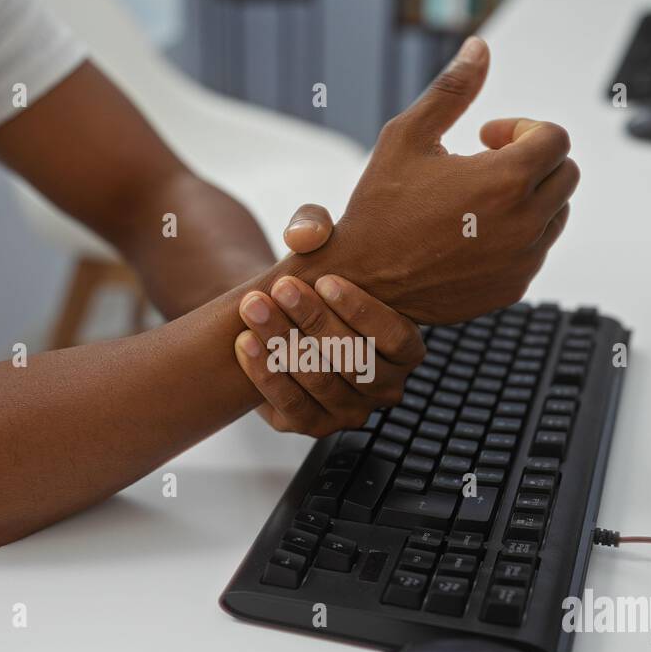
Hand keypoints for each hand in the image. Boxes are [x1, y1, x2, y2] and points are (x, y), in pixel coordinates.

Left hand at [237, 205, 425, 435]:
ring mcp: (352, 412)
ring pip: (323, 385)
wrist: (282, 317)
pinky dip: (267, 376)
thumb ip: (315, 225)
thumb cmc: (314, 279)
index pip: (395, 337)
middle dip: (314, 323)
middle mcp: (386, 387)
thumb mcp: (319, 244)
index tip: (326, 281)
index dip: (361, 311)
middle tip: (281, 289)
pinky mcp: (315, 426)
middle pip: (356, 362)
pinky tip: (245, 344)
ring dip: (284, 345)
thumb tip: (304, 235)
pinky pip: (294, 408)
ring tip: (254, 309)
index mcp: (406, 347)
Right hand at [294, 36, 577, 323]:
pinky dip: (518, 235)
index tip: (489, 138)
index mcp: (506, 180)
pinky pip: (537, 249)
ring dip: (530, 197)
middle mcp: (525, 222)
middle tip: (488, 163)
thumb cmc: (380, 208)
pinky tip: (475, 232)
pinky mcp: (515, 285)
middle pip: (566, 174)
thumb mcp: (408, 137)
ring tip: (481, 199)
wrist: (362, 280)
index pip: (556, 138)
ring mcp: (523, 259)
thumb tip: (479, 51)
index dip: (523, 129)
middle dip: (534, 159)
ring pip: (557, 213)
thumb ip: (452, 91)